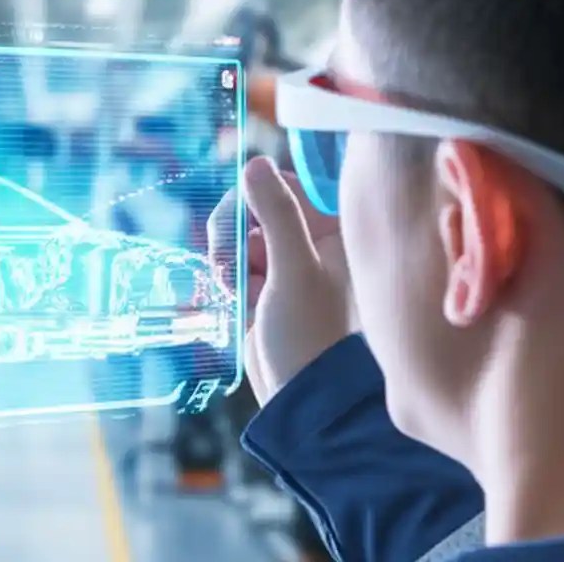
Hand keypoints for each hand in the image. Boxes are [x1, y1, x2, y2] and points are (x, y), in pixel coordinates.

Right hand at [209, 156, 351, 405]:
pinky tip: (237, 301)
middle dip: (235, 230)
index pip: (288, 183)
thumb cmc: (310, 336)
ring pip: (240, 233)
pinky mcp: (265, 286)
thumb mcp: (294, 270)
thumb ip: (275, 213)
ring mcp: (287, 264)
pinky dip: (228, 276)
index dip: (259, 194)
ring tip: (235, 288)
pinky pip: (235, 261)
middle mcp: (314, 241)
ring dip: (228, 257)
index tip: (244, 215)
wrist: (300, 399)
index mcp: (335, 230)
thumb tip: (252, 163)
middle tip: (228, 260)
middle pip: (256, 204)